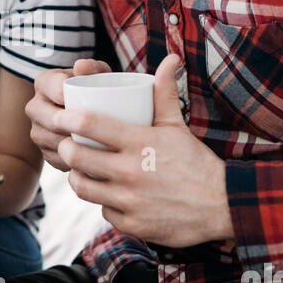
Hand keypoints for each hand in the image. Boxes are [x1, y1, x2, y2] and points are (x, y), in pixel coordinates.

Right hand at [25, 57, 112, 170]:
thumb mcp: (98, 75)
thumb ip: (94, 68)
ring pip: (55, 143)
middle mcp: (34, 107)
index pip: (56, 89)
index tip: (96, 102)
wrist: (90, 113)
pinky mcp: (45, 153)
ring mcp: (37, 132)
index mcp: (44, 83)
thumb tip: (80, 66)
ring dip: (76, 145)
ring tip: (100, 144)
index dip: (76, 97)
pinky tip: (93, 158)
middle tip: (103, 129)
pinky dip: (76, 161)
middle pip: (53, 121)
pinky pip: (59, 160)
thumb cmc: (96, 89)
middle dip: (77, 126)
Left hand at [56, 54, 234, 248]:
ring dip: (77, 176)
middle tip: (68, 144)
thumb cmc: (195, 162)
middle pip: (76, 157)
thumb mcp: (177, 127)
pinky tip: (107, 193)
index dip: (67, 117)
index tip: (60, 115)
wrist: (222, 205)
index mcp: (140, 141)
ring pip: (82, 186)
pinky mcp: (132, 224)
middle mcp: (131, 171)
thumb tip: (170, 58)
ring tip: (80, 168)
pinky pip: (103, 210)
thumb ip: (165, 93)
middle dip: (66, 148)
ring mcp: (129, 200)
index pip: (89, 124)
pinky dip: (103, 201)